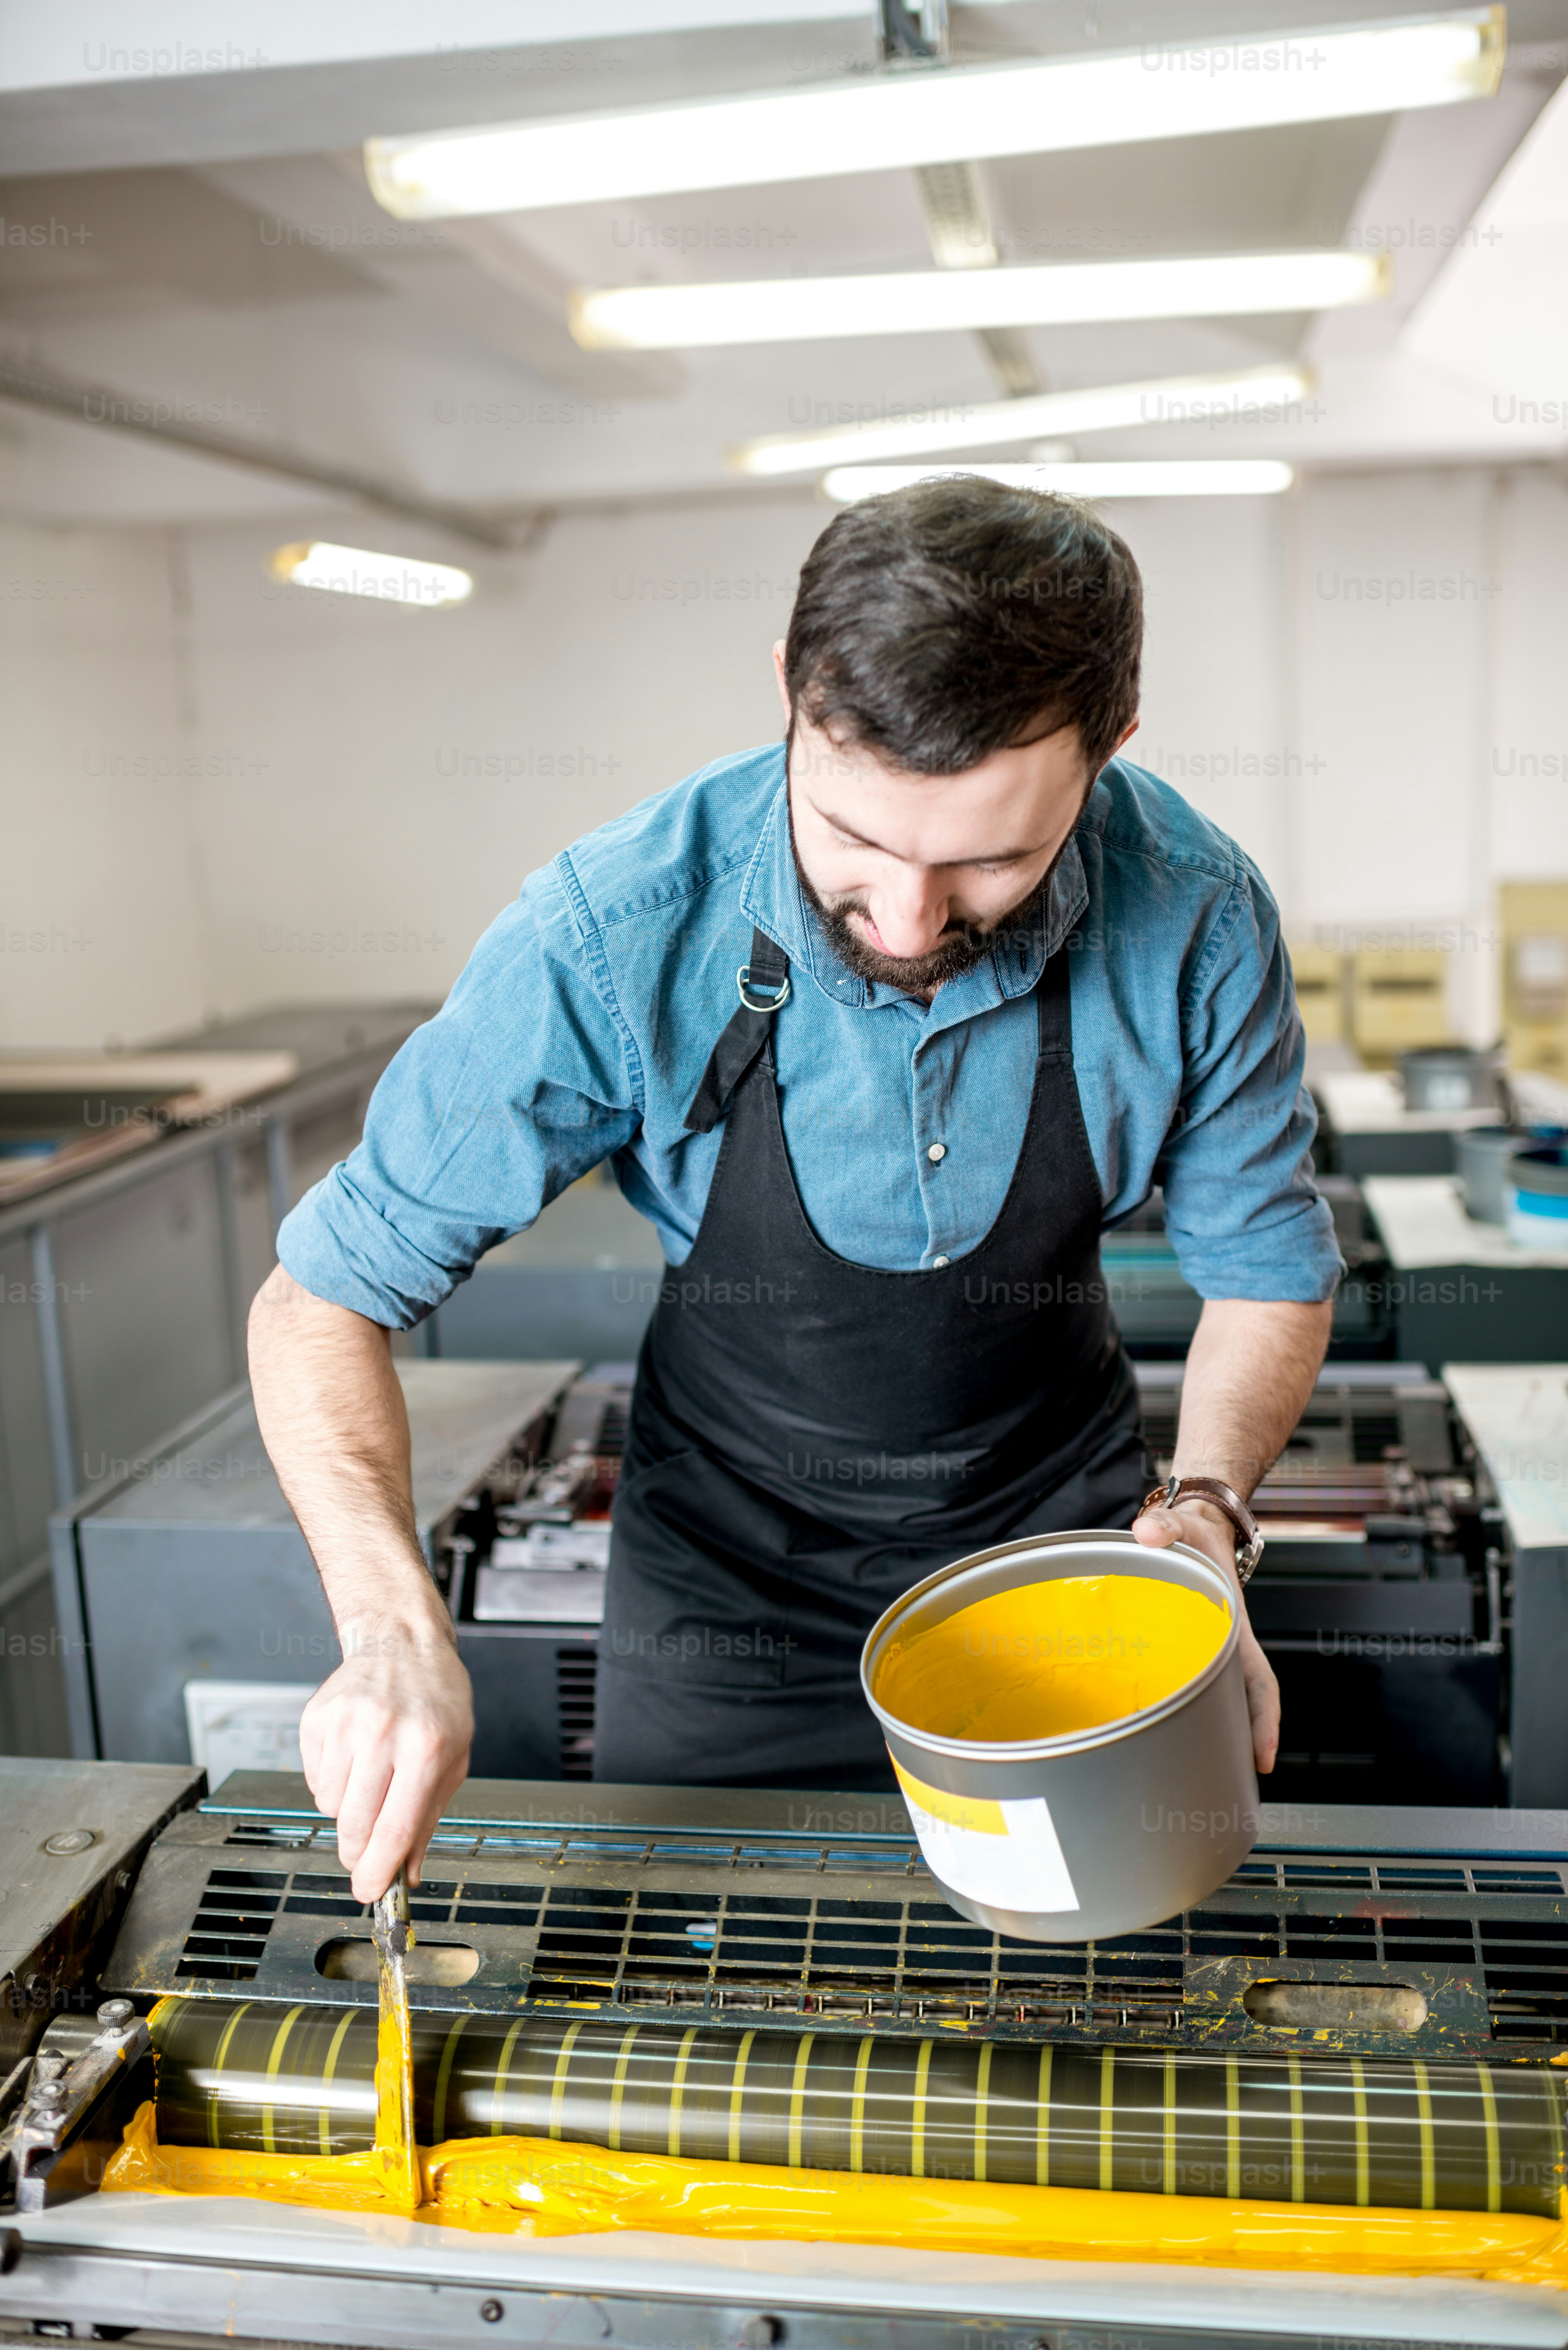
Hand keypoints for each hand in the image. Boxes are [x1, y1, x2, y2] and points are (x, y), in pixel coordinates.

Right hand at [299, 1613, 474, 1901]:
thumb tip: (406, 1873)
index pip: (394, 1827)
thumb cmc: (436, 1701)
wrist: (402, 1643)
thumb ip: (428, 1819)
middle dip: (356, 1854)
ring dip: (346, 1813)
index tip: (369, 1893)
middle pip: (355, 1824)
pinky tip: (354, 1757)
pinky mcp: (317, 1718)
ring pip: (329, 1806)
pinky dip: (332, 1784)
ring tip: (371, 1782)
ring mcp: (346, 1722)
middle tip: (363, 1858)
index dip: (378, 1870)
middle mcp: (384, 1733)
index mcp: (428, 1746)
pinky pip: (314, 1780)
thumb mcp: (453, 1758)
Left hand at [1132, 1499, 1278, 1774]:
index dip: (1264, 1722)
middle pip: (1243, 1704)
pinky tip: (1172, 1733)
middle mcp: (1227, 1645)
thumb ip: (1163, 1525)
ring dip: (1218, 1734)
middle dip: (1241, 1745)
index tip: (1264, 1759)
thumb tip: (1147, 1531)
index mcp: (1233, 1626)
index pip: (1258, 1682)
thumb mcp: (1180, 1524)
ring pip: (1222, 1700)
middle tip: (1224, 1788)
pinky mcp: (1193, 1647)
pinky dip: (1193, 1710)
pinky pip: (1199, 1684)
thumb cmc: (1192, 1531)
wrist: (1198, 1525)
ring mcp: (1212, 1649)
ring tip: (1199, 1778)